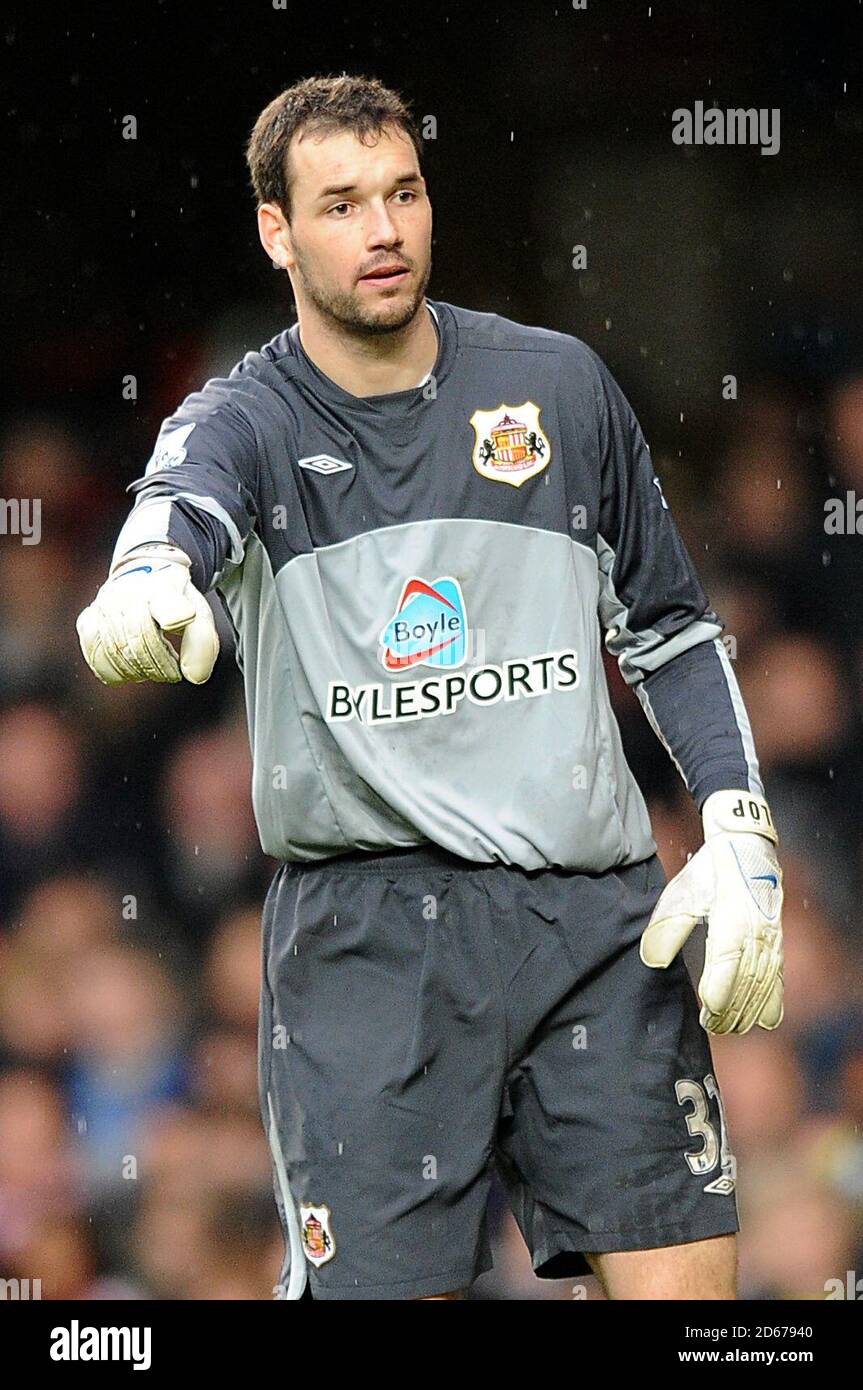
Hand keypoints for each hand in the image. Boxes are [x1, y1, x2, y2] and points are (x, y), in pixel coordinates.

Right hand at [76, 544, 218, 684]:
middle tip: (172, 670)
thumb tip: (195, 676)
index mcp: (162, 587)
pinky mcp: (87, 623)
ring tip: (155, 665)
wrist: (145, 580)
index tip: (183, 620)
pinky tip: (133, 665)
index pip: (168, 607)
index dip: (176, 617)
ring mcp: (103, 606)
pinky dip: (119, 672)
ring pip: (118, 654)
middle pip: (140, 642)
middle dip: (161, 666)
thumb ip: (203, 644)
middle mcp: (127, 593)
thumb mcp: (199, 616)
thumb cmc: (174, 603)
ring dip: (142, 671)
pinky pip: (99, 661)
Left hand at [639, 791, 782, 1034]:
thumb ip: (667, 928)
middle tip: (710, 1025)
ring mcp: (771, 939)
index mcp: (732, 918)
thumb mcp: (682, 893)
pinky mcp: (777, 943)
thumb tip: (652, 960)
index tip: (709, 1007)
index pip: (728, 960)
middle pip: (747, 980)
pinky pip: (778, 977)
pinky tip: (764, 1021)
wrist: (747, 849)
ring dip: (748, 1009)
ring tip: (728, 1028)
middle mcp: (757, 932)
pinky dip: (772, 1001)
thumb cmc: (709, 873)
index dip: (721, 987)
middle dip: (731, 1008)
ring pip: (764, 983)